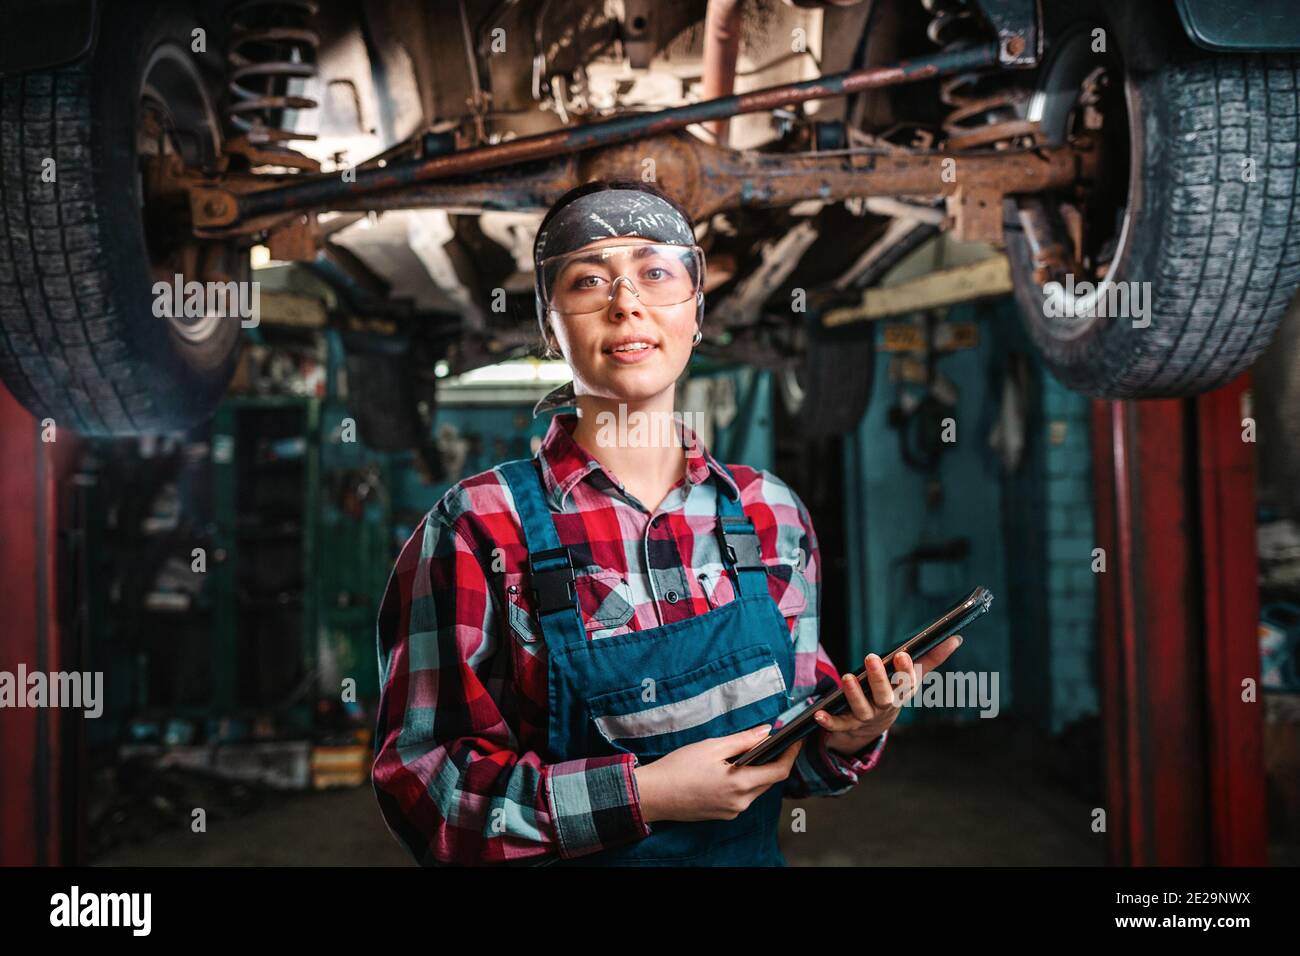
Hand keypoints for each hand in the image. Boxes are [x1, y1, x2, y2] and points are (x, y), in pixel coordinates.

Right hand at [632, 725, 804, 823]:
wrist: (653, 795)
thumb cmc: (678, 768)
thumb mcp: (712, 746)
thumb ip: (743, 740)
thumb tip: (766, 732)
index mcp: (740, 784)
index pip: (779, 771)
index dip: (790, 754)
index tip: (795, 740)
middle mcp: (740, 803)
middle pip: (768, 781)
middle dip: (772, 761)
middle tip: (768, 741)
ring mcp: (731, 812)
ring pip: (755, 789)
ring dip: (756, 772)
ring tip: (745, 753)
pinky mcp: (722, 815)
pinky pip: (742, 797)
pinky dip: (743, 782)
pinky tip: (730, 770)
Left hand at [815, 634, 963, 755]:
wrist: (873, 727)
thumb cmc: (894, 692)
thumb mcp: (911, 677)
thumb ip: (931, 658)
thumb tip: (956, 638)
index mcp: (902, 694)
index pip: (908, 683)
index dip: (907, 670)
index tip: (903, 654)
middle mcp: (886, 707)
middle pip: (885, 696)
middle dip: (879, 678)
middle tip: (871, 657)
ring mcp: (866, 717)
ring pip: (861, 708)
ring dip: (854, 694)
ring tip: (847, 677)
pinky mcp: (847, 724)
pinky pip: (838, 725)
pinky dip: (829, 720)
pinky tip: (818, 713)